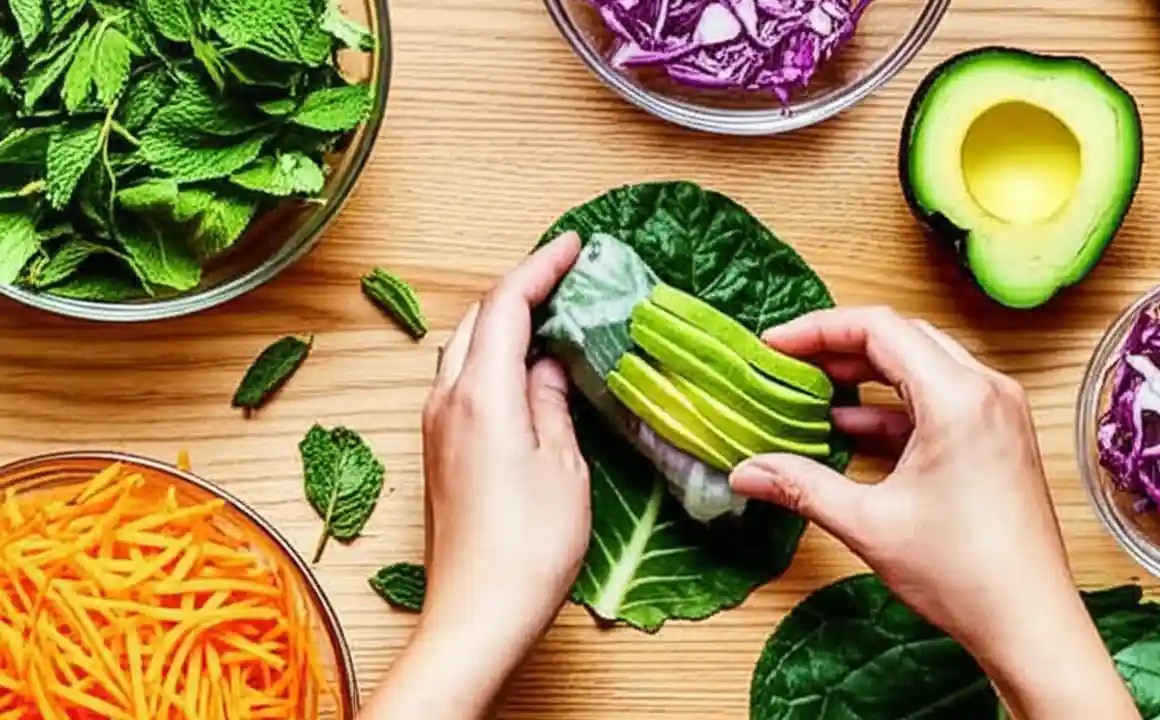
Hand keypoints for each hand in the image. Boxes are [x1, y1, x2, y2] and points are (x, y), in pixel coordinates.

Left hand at [422, 231, 588, 640]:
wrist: (477, 614)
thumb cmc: (528, 548)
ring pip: (464, 349)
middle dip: (520, 288)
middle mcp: (447, 402)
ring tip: (551, 317)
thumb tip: (550, 368)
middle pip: (477, 318)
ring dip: (504, 324)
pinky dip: (493, 358)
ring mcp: (437, 428)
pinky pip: (462, 382)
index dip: (539, 266)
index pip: (505, 304)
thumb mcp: (563, 466)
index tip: (573, 245)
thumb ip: (554, 403)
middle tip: (566, 277)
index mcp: (482, 395)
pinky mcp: (439, 452)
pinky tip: (526, 373)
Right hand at [729, 307, 1137, 719]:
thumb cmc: (964, 574)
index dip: (818, 329)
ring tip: (812, 390)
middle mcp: (986, 391)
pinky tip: (851, 428)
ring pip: (922, 365)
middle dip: (839, 345)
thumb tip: (745, 472)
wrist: (1031, 623)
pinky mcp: (998, 437)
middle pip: (902, 337)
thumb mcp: (868, 523)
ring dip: (867, 374)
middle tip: (789, 363)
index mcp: (958, 399)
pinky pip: (940, 399)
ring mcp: (998, 413)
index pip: (879, 328)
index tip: (775, 345)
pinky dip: (894, 406)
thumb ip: (801, 486)